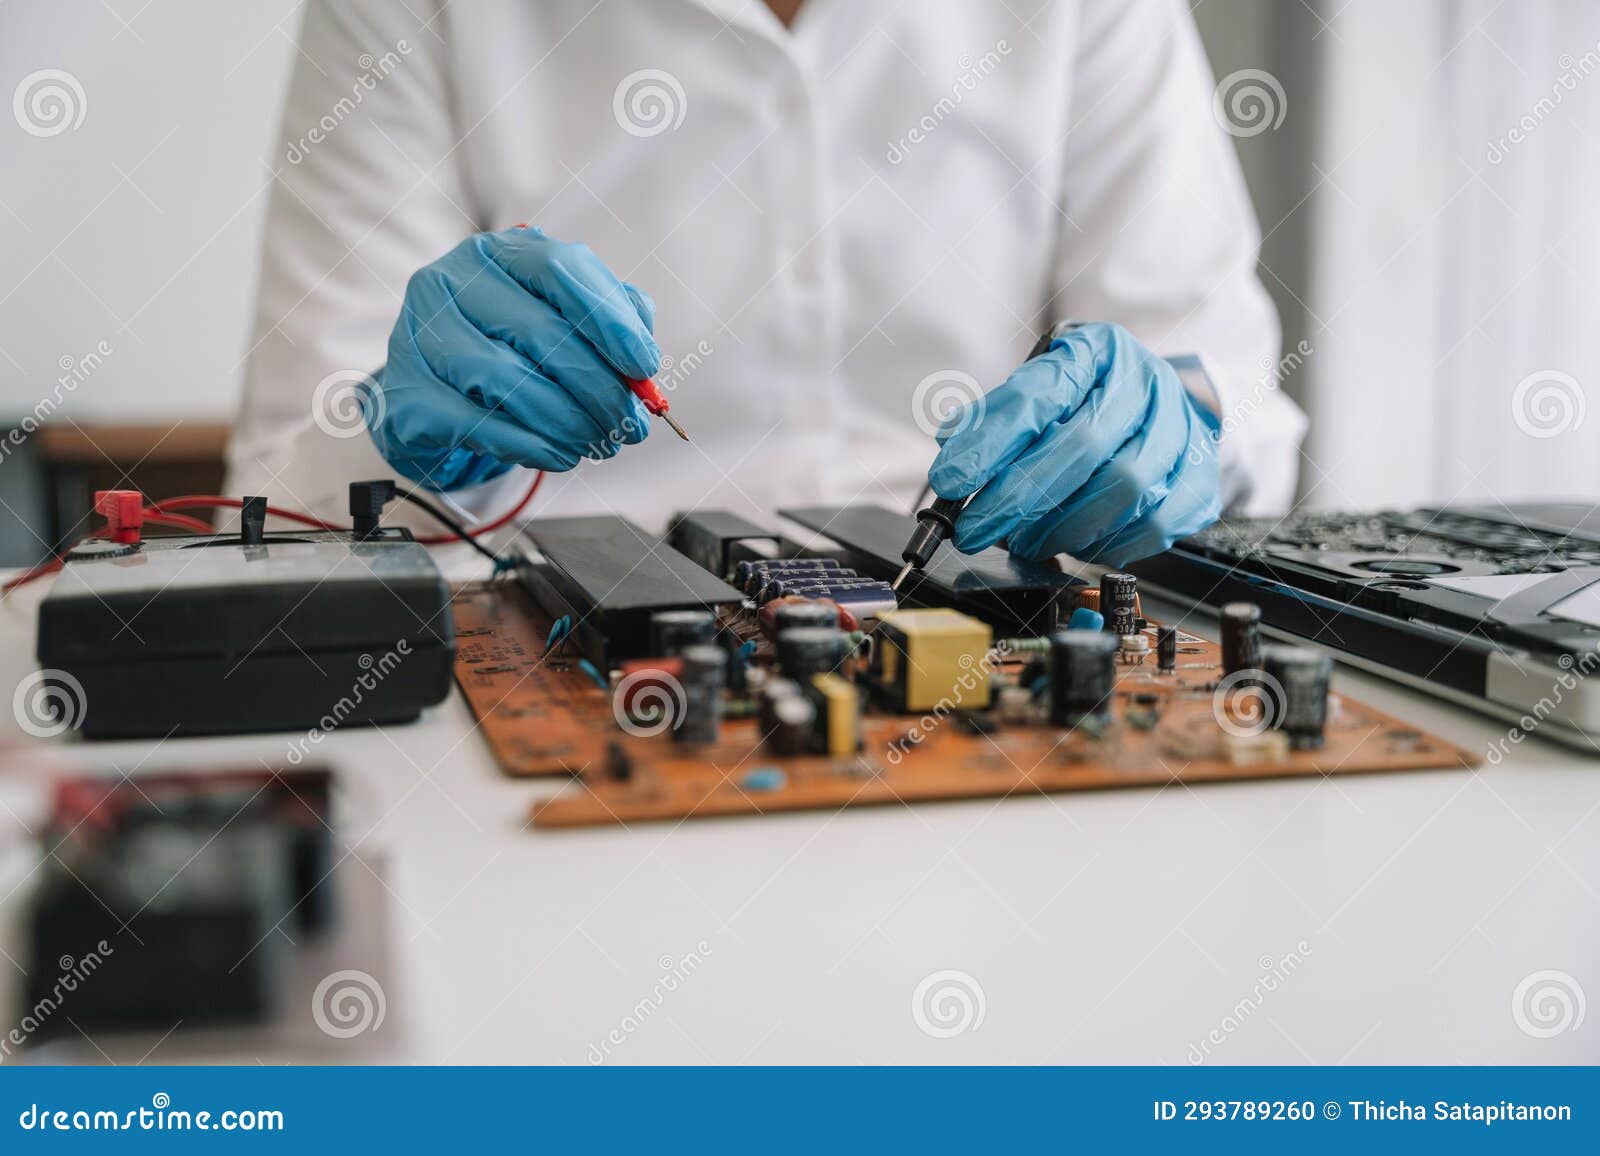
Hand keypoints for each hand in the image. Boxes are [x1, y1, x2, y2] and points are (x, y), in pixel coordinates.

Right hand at [366, 226, 659, 489]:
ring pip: (506, 380)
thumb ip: (613, 326)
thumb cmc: (513, 351)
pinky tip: (560, 454)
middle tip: (630, 426)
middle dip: (599, 388)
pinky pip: (476, 423)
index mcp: (500, 253)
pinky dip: (530, 445)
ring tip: (598, 443)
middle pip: (540, 333)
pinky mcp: (407, 391)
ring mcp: (419, 333)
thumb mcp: (567, 323)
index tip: (644, 367)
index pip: (560, 270)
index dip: (609, 321)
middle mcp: (452, 281)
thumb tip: (643, 365)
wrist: (438, 393)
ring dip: (567, 422)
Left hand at [927, 323, 1220, 564]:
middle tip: (976, 529)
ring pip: (1125, 488)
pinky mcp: (1200, 478)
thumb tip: (955, 450)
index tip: (951, 482)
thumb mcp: (1041, 388)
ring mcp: (1181, 430)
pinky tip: (1079, 544)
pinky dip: (1109, 543)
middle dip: (1019, 497)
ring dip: (1063, 527)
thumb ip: (997, 418)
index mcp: (1097, 350)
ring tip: (1025, 541)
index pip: (1038, 395)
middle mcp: (1146, 382)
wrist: (1164, 403)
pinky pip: (1157, 523)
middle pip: (1083, 445)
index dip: (990, 442)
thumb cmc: (1089, 400)